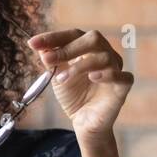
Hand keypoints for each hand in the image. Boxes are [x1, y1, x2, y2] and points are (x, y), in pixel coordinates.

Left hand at [28, 29, 132, 144]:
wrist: (83, 121)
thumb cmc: (73, 95)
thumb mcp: (57, 75)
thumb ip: (51, 60)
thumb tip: (40, 46)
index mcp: (88, 48)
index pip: (73, 35)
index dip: (53, 37)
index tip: (33, 43)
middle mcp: (104, 53)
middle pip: (93, 39)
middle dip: (68, 48)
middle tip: (47, 59)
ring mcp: (115, 69)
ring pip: (104, 57)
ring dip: (79, 66)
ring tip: (61, 79)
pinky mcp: (122, 87)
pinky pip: (123, 76)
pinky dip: (108, 74)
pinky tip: (93, 77)